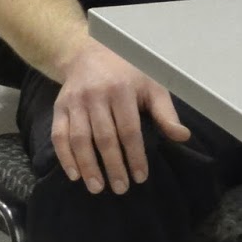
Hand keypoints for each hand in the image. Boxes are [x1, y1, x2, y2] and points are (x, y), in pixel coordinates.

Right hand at [52, 38, 190, 193]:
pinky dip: (65, 157)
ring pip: (80, 139)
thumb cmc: (127, 72)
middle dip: (113, 166)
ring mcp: (75, 102)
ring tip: (98, 188)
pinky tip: (74, 175)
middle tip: (121, 188)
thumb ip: (165, 112)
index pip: (129, 130)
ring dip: (88, 166)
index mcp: (122, 89)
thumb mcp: (151, 85)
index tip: (141, 177)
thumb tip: (182, 136)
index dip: (135, 156)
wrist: (88, 53)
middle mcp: (96, 95)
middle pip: (105, 137)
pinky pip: (59, 136)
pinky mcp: (60, 108)